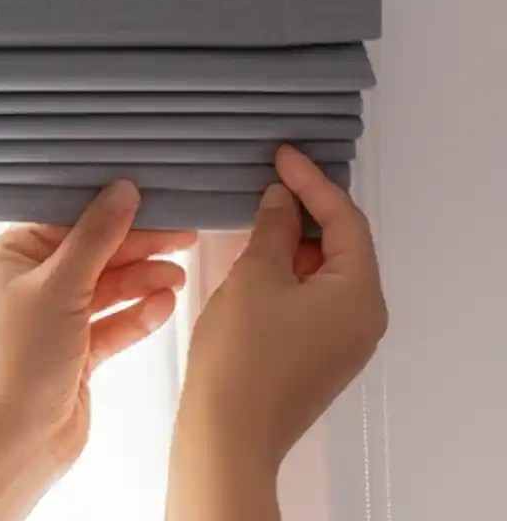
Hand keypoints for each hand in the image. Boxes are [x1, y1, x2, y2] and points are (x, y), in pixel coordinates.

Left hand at [0, 181, 195, 469]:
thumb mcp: (59, 286)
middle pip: (92, 253)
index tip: (155, 203)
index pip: (66, 221)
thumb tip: (122, 190)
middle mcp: (26, 285)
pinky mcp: (74, 354)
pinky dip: (137, 315)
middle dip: (137, 248)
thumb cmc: (19, 360)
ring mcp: (51, 321)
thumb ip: (96, 237)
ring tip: (178, 277)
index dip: (111, 213)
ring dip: (142, 281)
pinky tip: (165, 306)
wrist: (12, 442)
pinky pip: (111, 325)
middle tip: (185, 237)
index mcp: (7, 258)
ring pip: (106, 289)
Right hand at [178, 146, 387, 469]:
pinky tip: (255, 269)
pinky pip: (311, 302)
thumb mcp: (255, 276)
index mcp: (360, 294)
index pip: (344, 220)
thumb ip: (274, 229)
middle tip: (267, 185)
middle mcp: (363, 319)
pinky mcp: (318, 358)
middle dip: (303, 214)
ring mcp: (342, 342)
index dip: (312, 181)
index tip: (284, 156)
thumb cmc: (241, 361)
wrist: (228, 435)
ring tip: (254, 225)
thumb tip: (282, 201)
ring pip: (323, 275)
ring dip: (292, 246)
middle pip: (341, 247)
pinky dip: (287, 277)